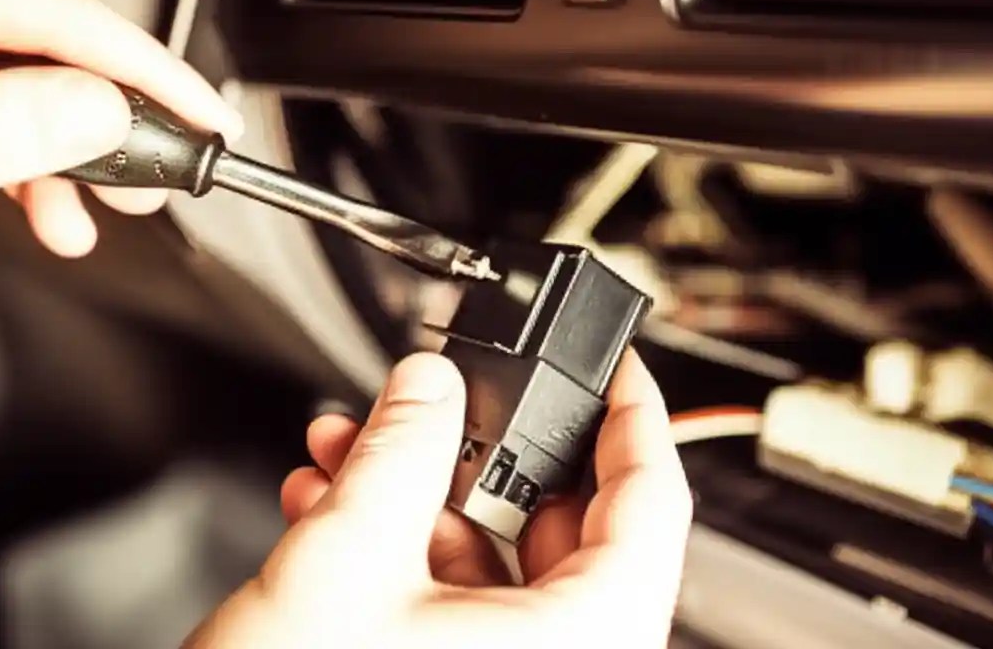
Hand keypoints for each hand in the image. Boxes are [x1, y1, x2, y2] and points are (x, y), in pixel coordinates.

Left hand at [0, 0, 242, 256]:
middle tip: (167, 172)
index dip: (139, 64)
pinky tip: (45, 206)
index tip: (204, 115)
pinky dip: (15, 161)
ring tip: (104, 209)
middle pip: (34, 33)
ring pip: (10, 76)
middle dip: (107, 116)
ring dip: (68, 152)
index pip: (42, 1)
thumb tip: (94, 112)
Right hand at [185, 351, 692, 648]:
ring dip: (421, 497)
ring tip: (358, 448)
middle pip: (561, 524)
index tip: (617, 370)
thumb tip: (427, 388)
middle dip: (481, 450)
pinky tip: (339, 506)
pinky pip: (460, 605)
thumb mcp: (347, 562)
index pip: (653, 501)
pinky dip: (406, 554)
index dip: (635, 415)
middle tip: (448, 400)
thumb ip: (400, 451)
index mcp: (587, 641)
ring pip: (495, 562)